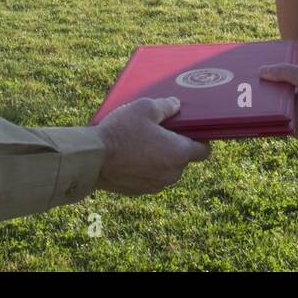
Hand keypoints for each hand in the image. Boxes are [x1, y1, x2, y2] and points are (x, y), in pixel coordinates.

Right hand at [94, 97, 211, 194]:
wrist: (93, 159)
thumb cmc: (121, 131)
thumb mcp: (145, 107)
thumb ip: (166, 106)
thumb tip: (176, 106)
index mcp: (179, 153)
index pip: (204, 151)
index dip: (200, 139)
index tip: (189, 130)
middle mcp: (171, 174)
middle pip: (183, 159)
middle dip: (175, 146)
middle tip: (159, 131)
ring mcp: (155, 185)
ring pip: (165, 169)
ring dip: (159, 158)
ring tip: (141, 141)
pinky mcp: (139, 191)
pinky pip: (149, 177)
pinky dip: (145, 168)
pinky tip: (130, 154)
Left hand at [259, 63, 297, 143]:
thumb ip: (284, 73)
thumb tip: (262, 71)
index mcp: (293, 119)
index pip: (273, 105)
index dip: (271, 91)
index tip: (267, 80)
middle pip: (283, 111)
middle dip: (283, 96)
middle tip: (281, 80)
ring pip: (295, 116)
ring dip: (296, 103)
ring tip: (297, 85)